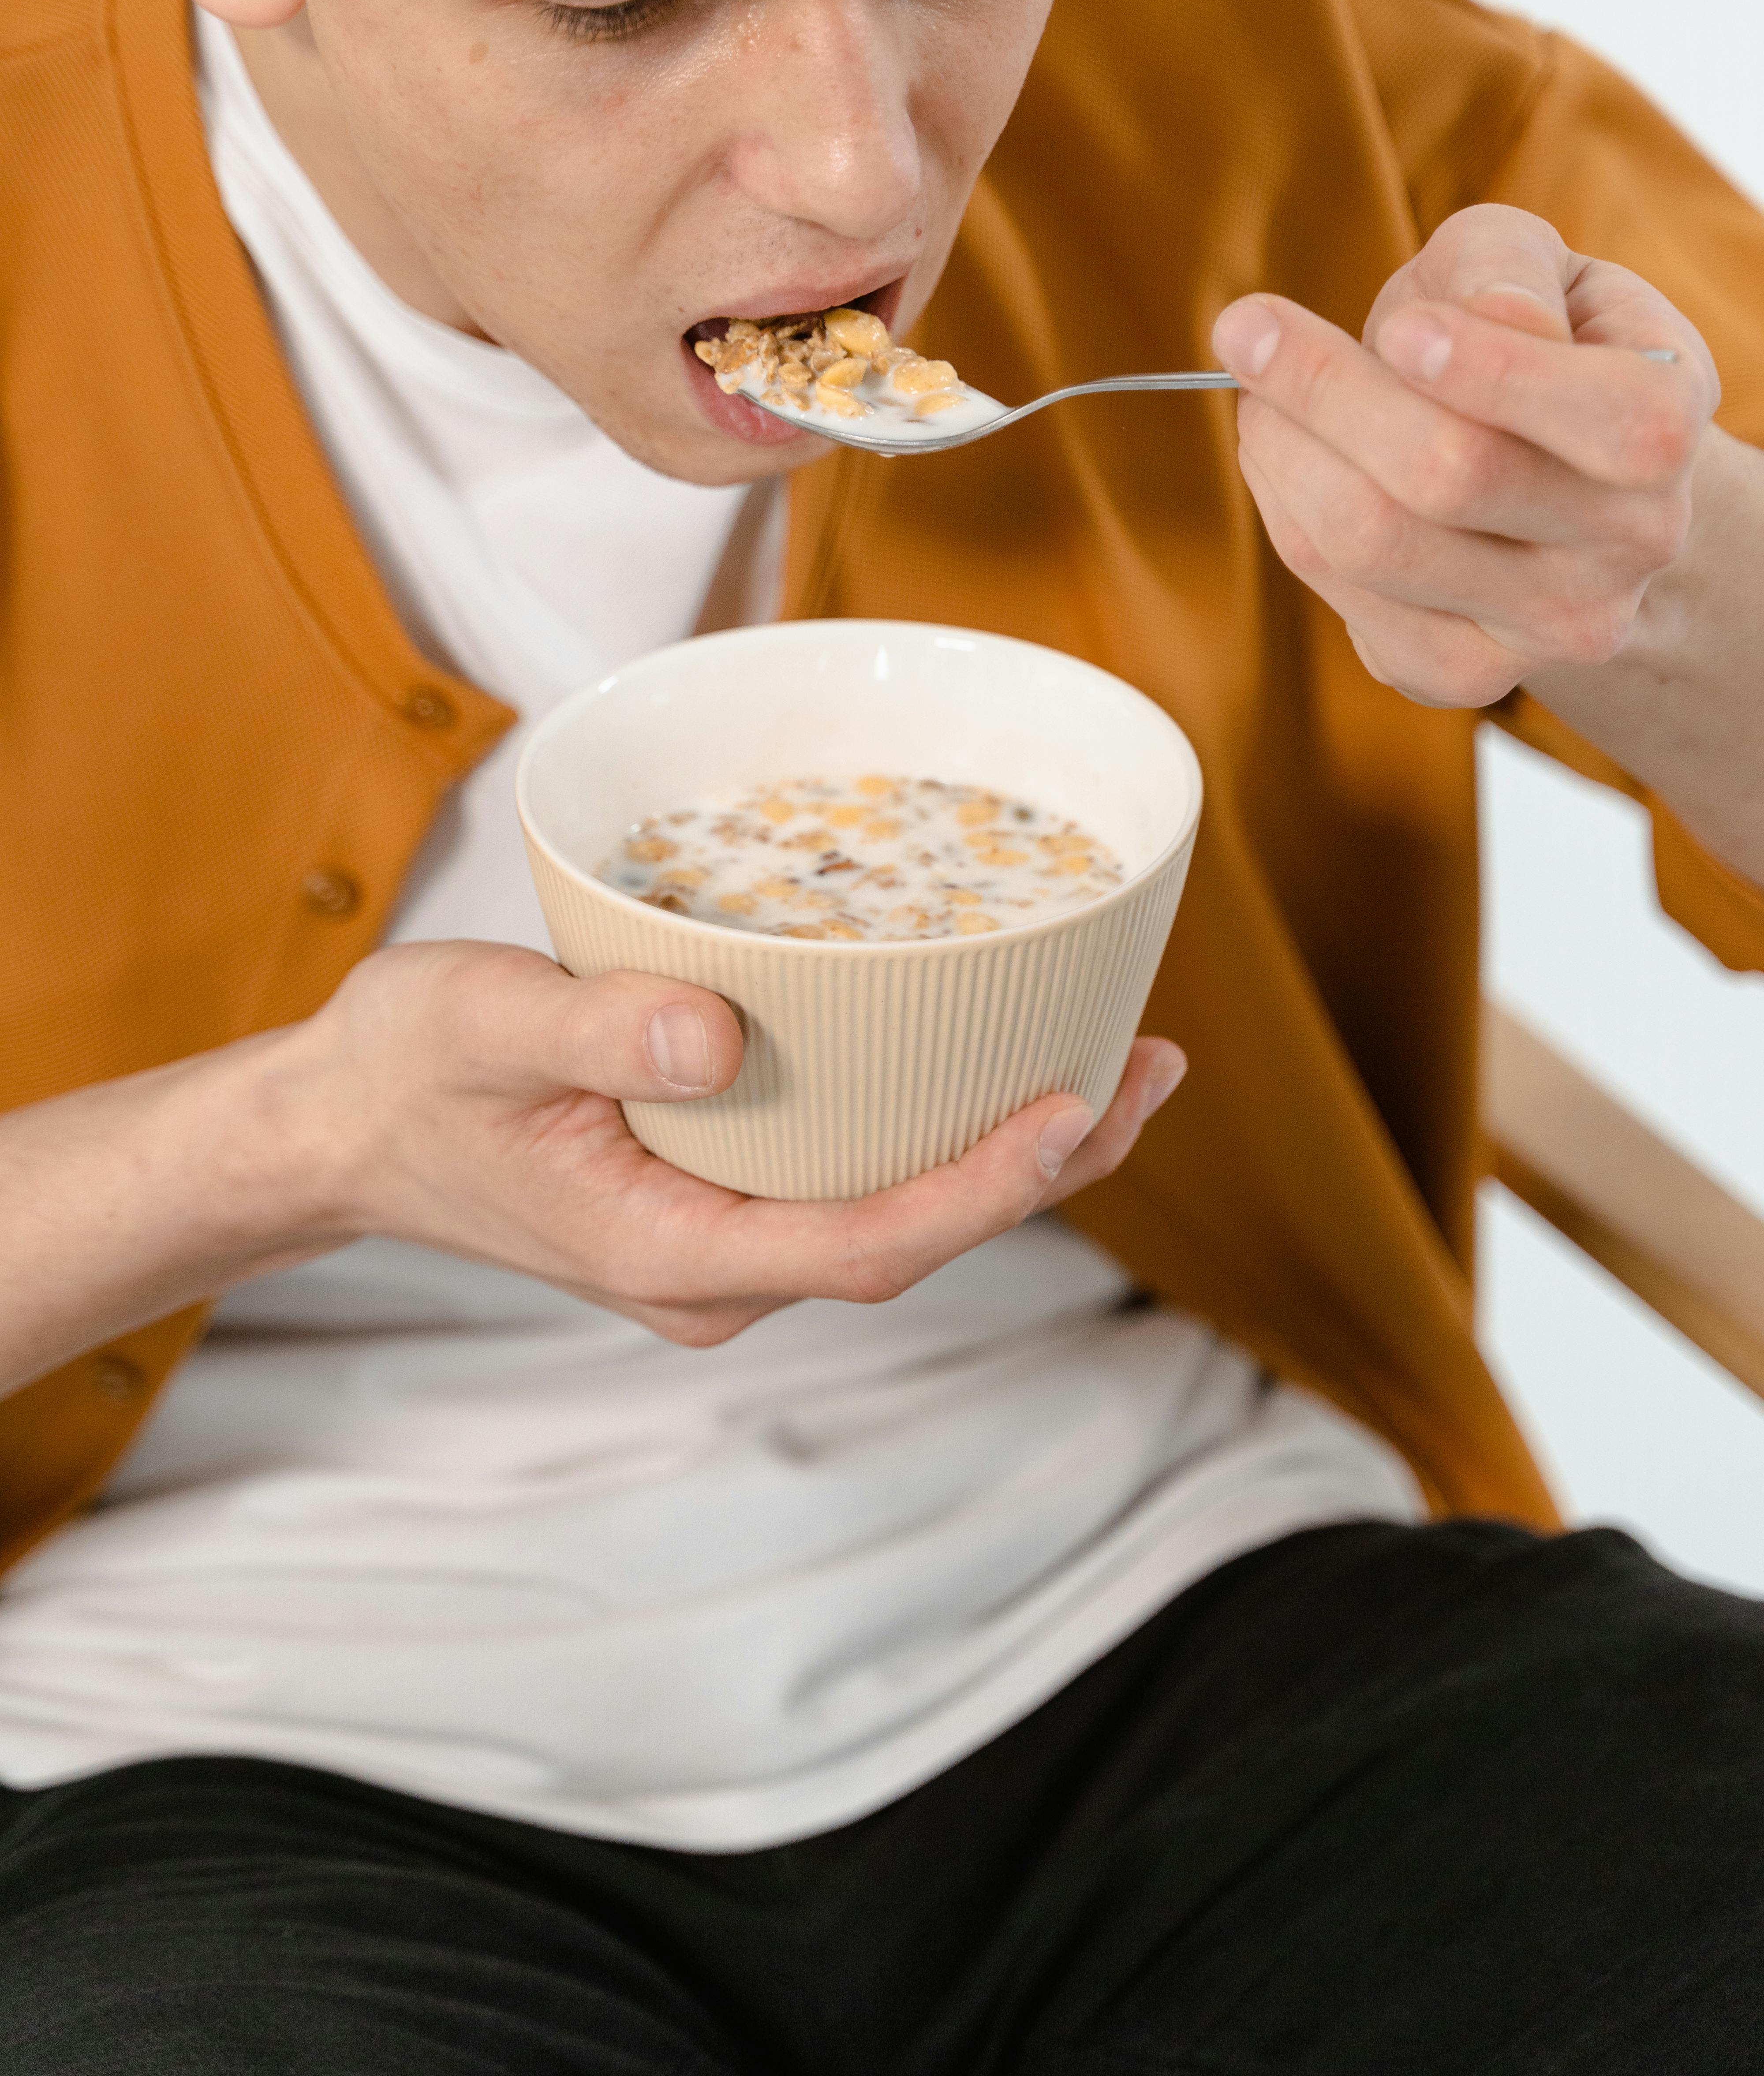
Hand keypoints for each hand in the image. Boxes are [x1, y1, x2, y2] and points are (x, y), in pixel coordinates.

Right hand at [296, 940, 1186, 1346]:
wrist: (343, 1125)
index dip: (987, 1188)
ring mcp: (721, 1245)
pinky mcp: (720, 1202)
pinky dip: (936, 1131)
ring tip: (1117, 1061)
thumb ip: (597, 1029)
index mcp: (671, 1250)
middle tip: (1151, 1064)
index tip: (1076, 1109)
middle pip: (915, 1236)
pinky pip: (857, 1181)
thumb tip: (719, 1035)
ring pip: (897, 1212)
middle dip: (1043, 1166)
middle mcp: (716, 1271)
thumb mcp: (481, 1024)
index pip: (869, 1242)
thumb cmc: (405, 1071)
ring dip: (1009, 1151)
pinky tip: (989, 1066)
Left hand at [1210, 203, 1721, 706]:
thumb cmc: (1541, 347)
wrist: (1566, 485)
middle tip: (1246, 331)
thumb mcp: (1542, 268)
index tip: (1394, 327)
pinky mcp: (1462, 674)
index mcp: (1667, 426)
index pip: (1604, 418)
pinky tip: (1286, 460)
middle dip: (1323, 390)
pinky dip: (1284, 508)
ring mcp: (1547, 625)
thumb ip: (1508, 270)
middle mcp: (1628, 543)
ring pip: (1372, 539)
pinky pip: (1337, 589)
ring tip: (1259, 391)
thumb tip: (1481, 316)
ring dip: (1283, 448)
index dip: (1485, 368)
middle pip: (1450, 476)